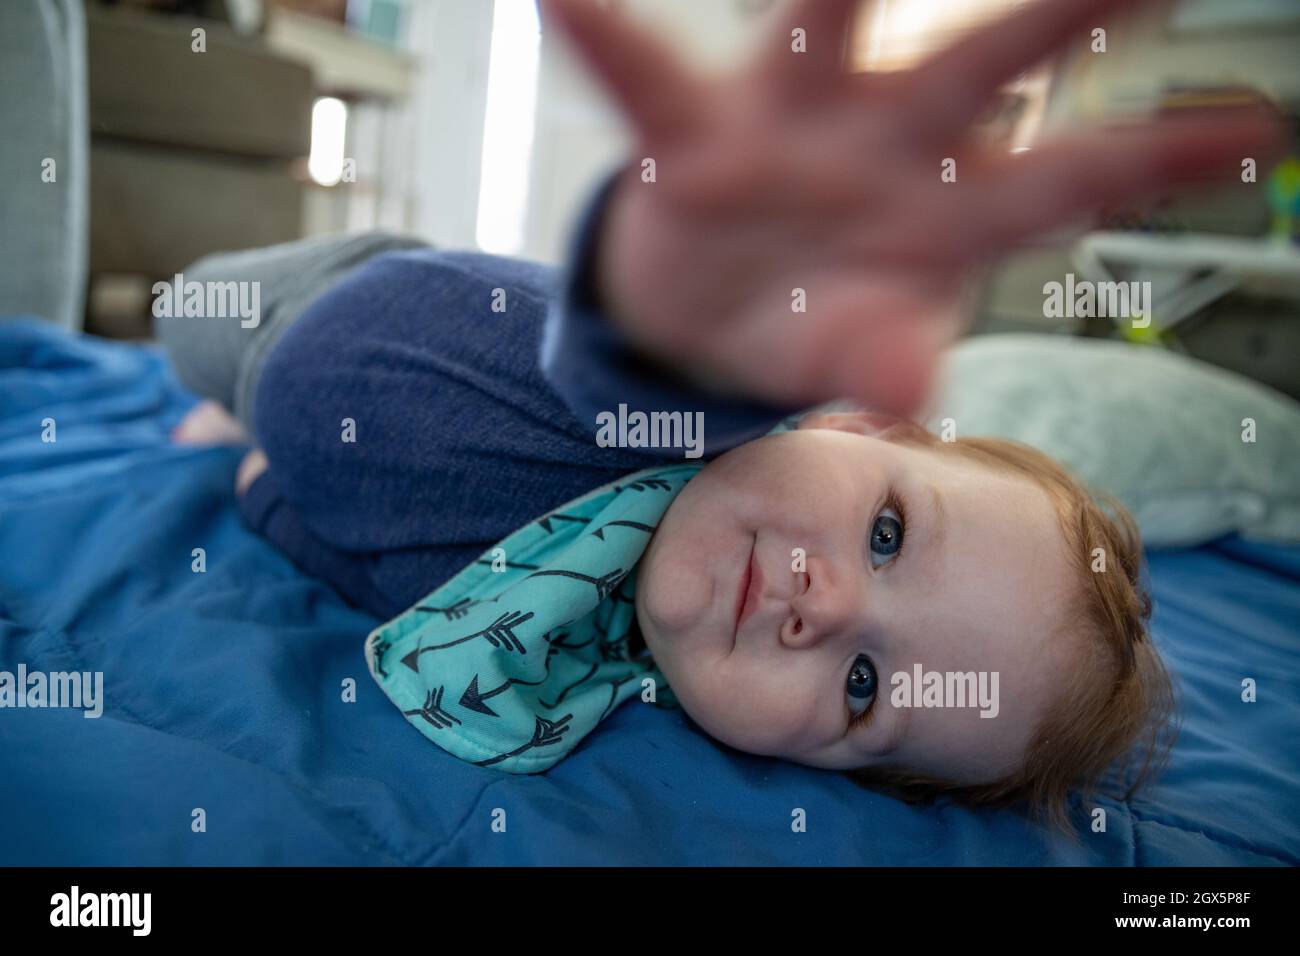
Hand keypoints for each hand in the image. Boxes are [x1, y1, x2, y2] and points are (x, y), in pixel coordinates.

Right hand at [542, 0, 1282, 415]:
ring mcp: (786, 127)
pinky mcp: (689, 136)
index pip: (1062, 182)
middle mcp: (878, 144)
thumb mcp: (853, 354)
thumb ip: (882, 360)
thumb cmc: (805, 323)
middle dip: (1052, 13)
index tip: (1251, 129)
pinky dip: (601, 38)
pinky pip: (641, 81)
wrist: (708, 315)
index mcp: (939, 214)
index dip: (1152, 157)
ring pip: (821, 30)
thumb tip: (903, 383)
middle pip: (974, 69)